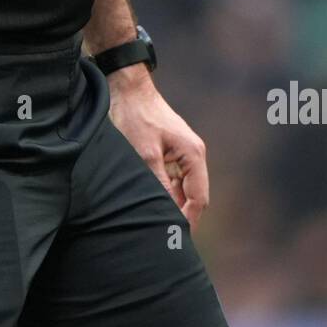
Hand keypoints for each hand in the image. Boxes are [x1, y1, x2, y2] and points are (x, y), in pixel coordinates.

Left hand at [107, 71, 209, 227]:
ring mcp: (183, 153)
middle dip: (182, 215)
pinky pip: (174, 179)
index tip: (174, 238)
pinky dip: (165, 192)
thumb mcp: (144, 155)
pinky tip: (150, 201)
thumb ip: (158, 185)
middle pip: (194, 196)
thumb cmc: (136, 117)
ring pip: (183, 189)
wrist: (127, 88)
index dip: (188, 221)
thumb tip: (166, 214)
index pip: (199, 198)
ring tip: (155, 222)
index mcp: (193, 155)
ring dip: (172, 204)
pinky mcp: (172, 151)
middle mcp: (194, 155)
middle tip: (164, 235)